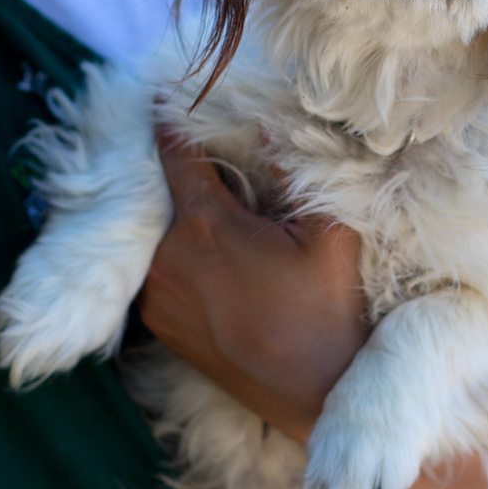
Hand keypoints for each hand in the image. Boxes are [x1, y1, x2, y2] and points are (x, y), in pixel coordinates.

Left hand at [136, 130, 368, 443]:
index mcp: (205, 228)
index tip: (169, 92)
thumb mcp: (330, 236)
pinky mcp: (159, 326)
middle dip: (183, 171)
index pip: (174, 152)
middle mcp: (167, 261)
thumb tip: (269, 119)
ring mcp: (157, 297)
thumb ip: (297, 171)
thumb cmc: (331, 314)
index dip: (173, 118)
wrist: (318, 396)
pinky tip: (211, 254)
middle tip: (208, 153)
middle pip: (161, 191)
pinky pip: (156, 270)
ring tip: (215, 206)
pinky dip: (174, 253)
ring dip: (176, 215)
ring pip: (156, 232)